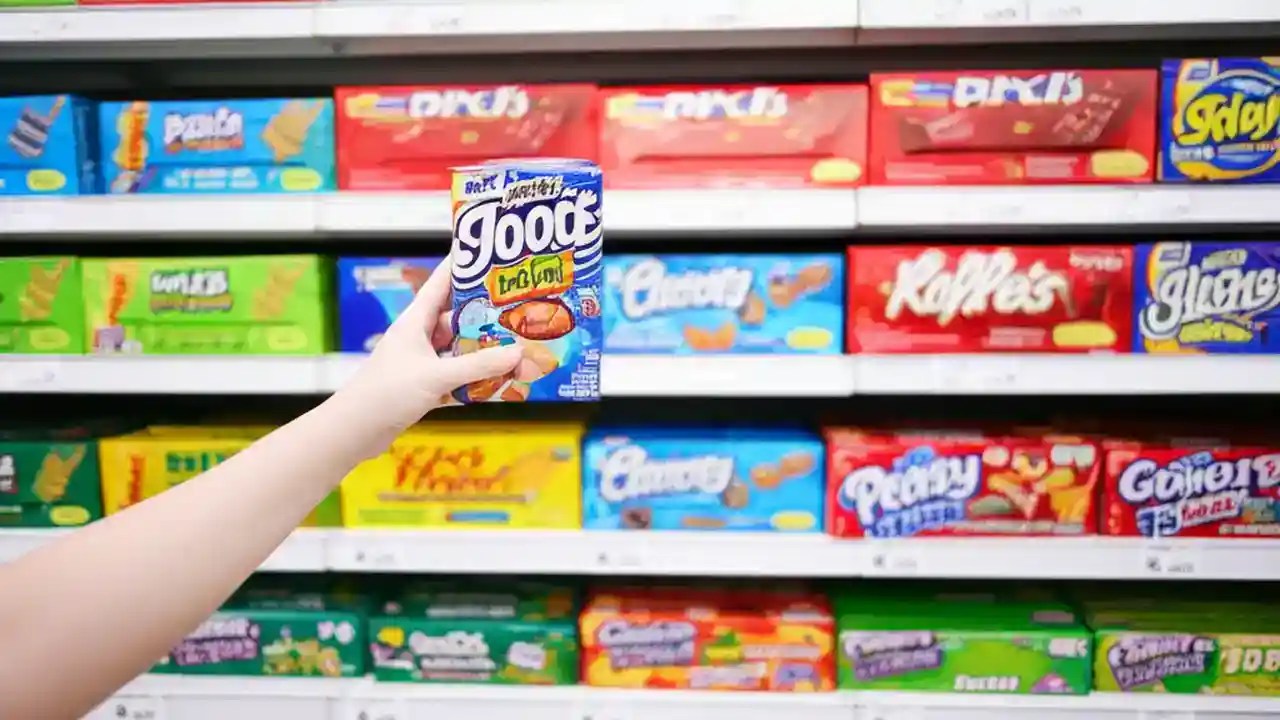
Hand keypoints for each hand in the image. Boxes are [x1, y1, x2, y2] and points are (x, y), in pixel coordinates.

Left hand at [336, 257, 521, 455]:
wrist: (355, 430)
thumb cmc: (388, 393)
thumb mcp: (437, 376)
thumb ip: (478, 365)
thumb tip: (519, 352)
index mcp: (414, 322)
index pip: (440, 284)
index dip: (461, 267)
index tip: (487, 255)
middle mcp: (418, 337)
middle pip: (455, 318)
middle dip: (483, 315)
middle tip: (516, 307)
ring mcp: (420, 363)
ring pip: (457, 349)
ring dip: (482, 350)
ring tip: (515, 345)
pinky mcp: (423, 386)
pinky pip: (455, 375)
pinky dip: (474, 378)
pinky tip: (498, 381)